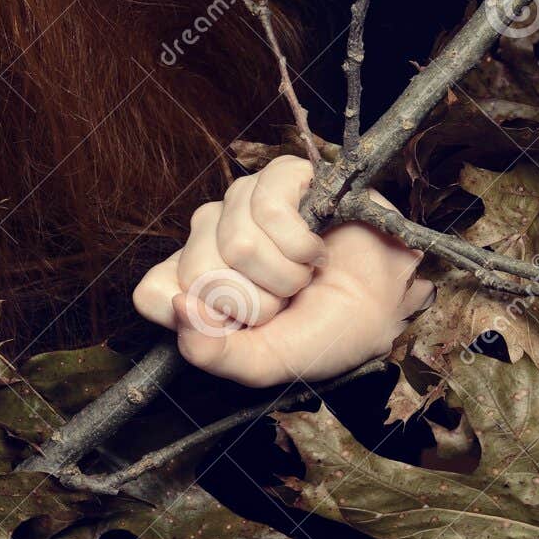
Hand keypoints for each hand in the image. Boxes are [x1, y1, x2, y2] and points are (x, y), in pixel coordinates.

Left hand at [131, 154, 434, 387]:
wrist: (388, 301)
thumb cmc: (325, 328)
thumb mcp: (265, 361)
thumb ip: (214, 353)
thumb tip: (180, 307)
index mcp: (191, 284)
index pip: (150, 294)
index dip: (195, 316)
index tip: (238, 326)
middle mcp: (205, 239)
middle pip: (198, 273)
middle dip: (256, 302)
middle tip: (284, 301)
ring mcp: (237, 204)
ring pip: (237, 244)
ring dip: (285, 274)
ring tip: (303, 275)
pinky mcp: (275, 178)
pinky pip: (268, 209)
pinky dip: (302, 243)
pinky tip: (314, 247)